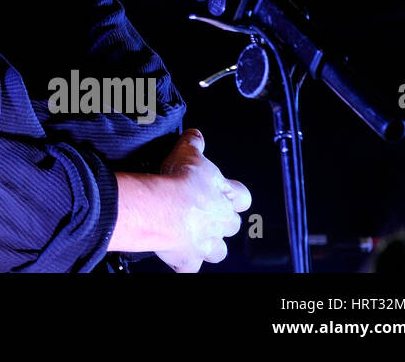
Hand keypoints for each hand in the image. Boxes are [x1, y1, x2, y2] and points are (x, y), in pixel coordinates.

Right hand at [153, 129, 251, 271]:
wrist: (162, 209)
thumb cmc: (179, 182)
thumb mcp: (187, 153)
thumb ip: (194, 144)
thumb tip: (196, 135)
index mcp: (224, 195)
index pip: (242, 197)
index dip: (234, 194)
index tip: (227, 192)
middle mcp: (220, 221)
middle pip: (231, 225)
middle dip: (220, 222)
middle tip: (202, 213)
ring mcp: (206, 242)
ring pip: (218, 251)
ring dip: (208, 246)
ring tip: (193, 238)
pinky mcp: (188, 258)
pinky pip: (189, 267)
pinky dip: (183, 263)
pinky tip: (174, 256)